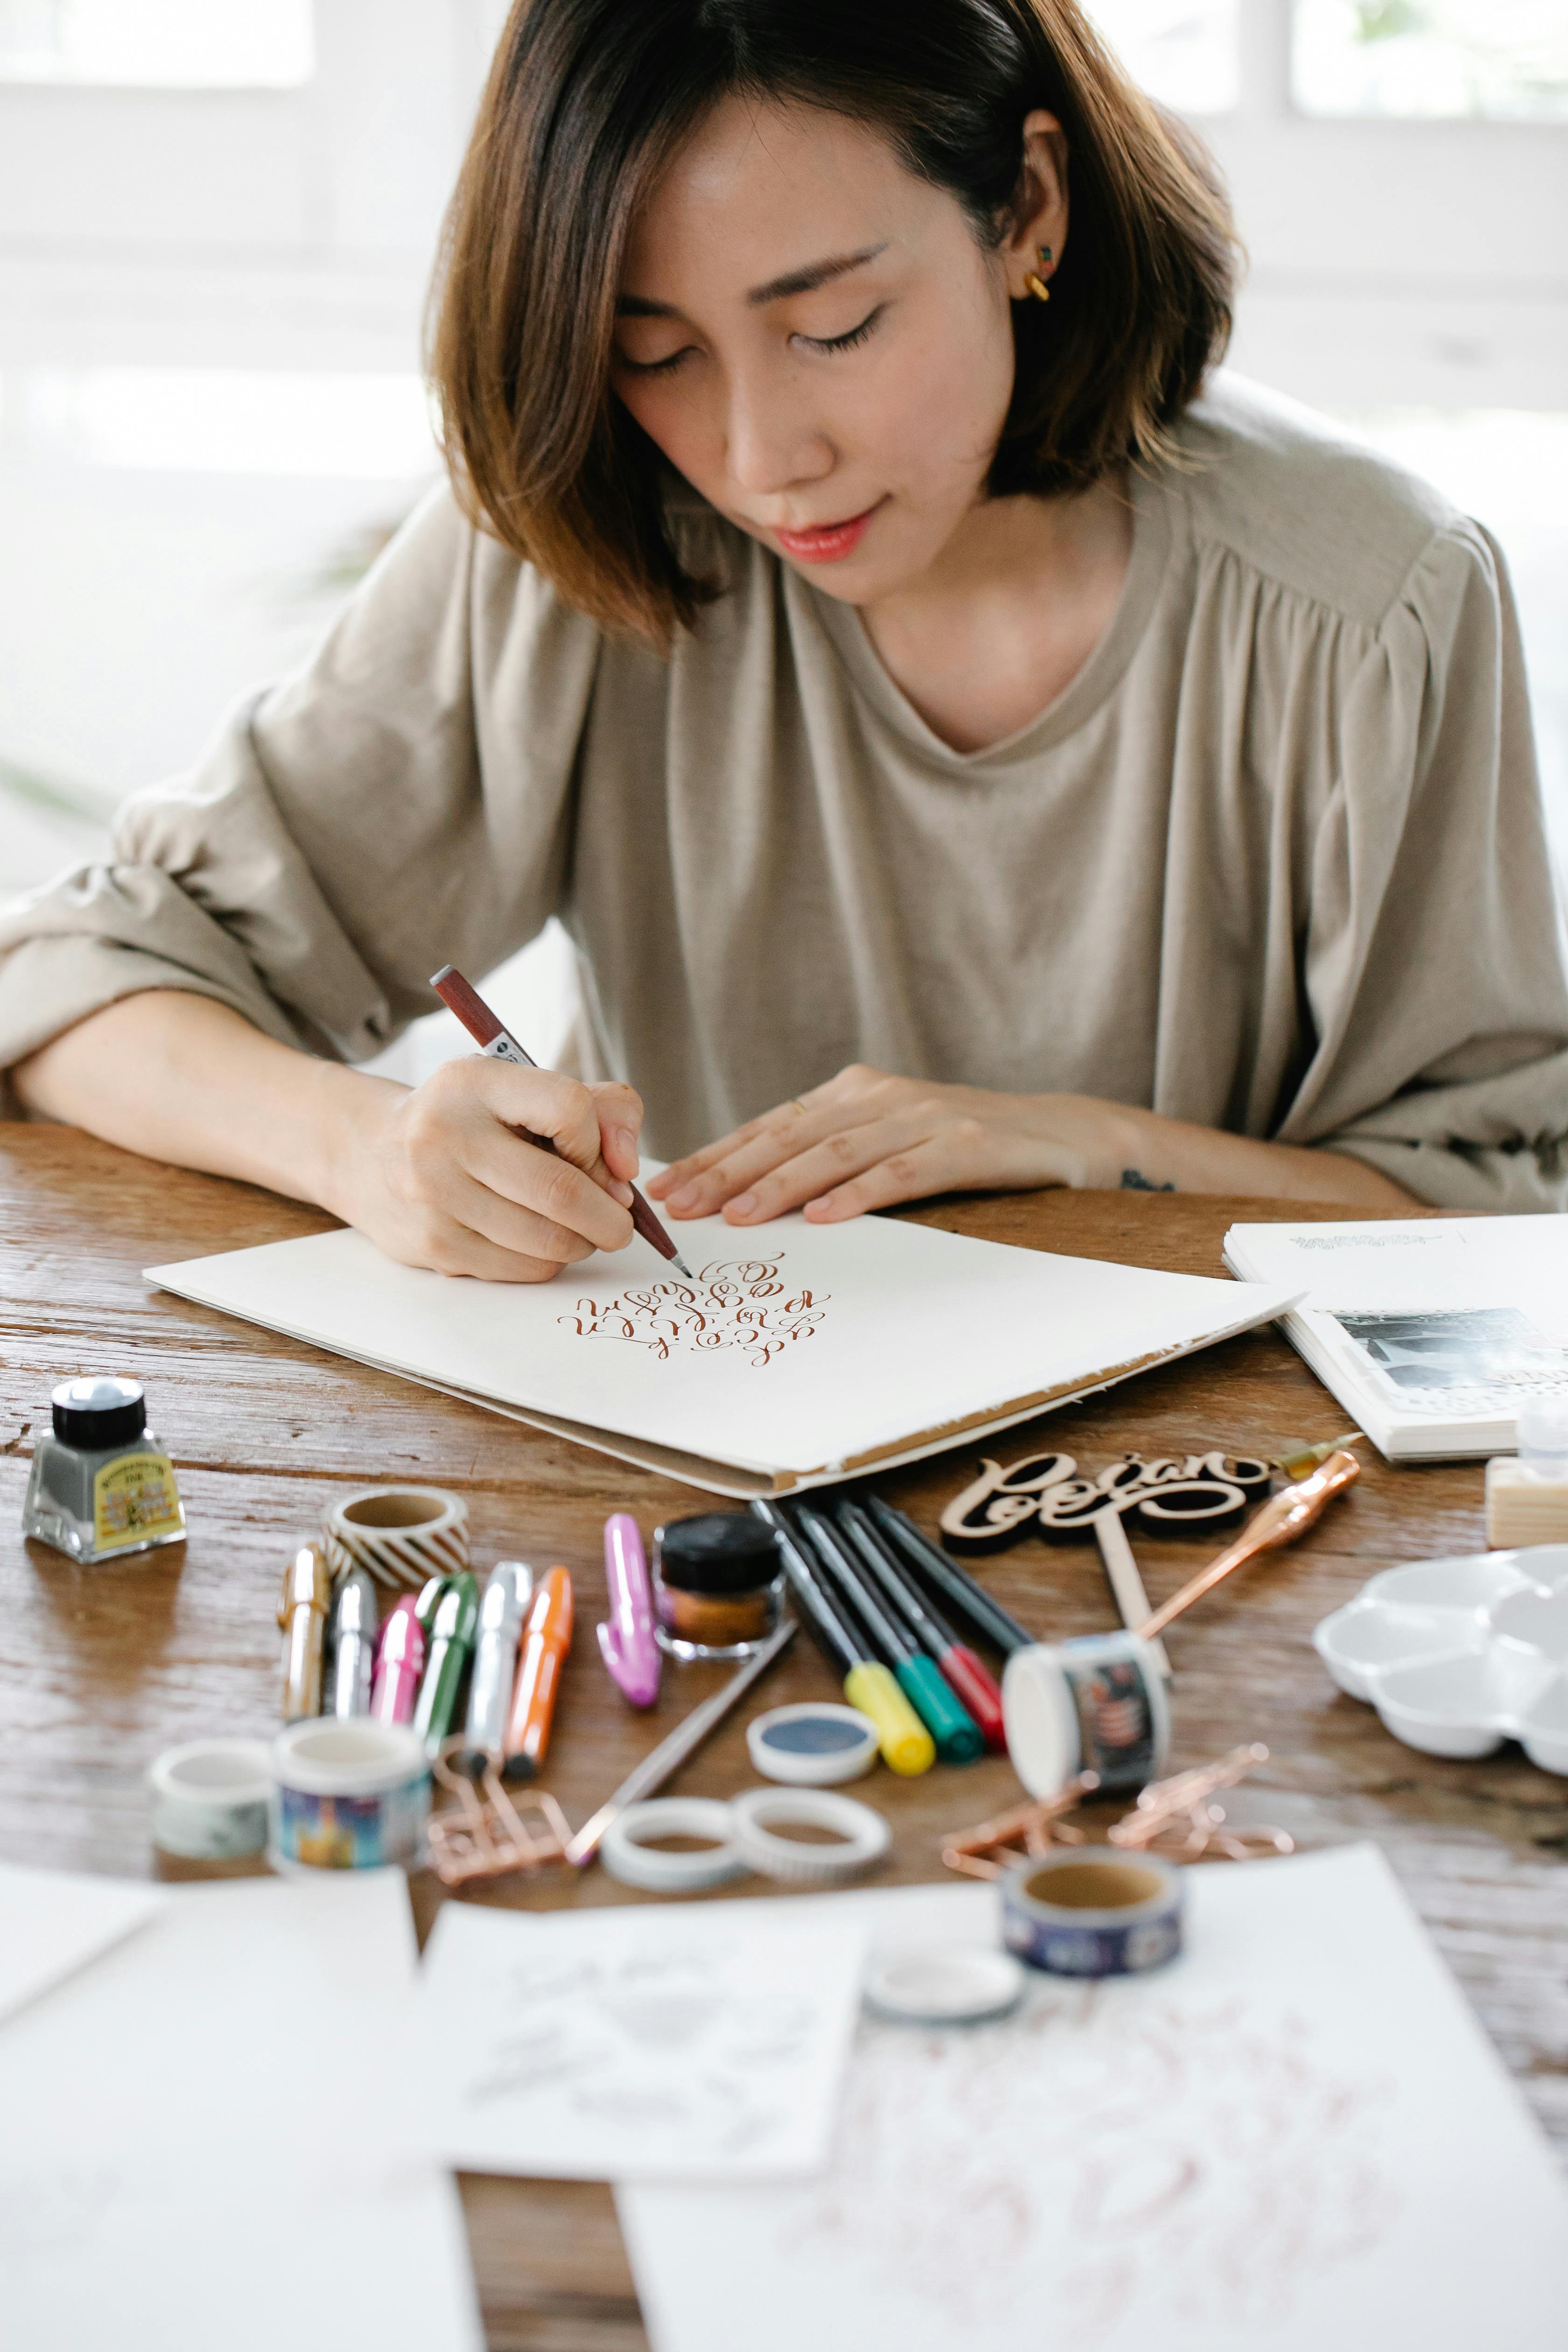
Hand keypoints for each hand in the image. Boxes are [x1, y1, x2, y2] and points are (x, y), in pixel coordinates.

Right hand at [329, 1057, 643, 1279]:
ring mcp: (434, 1195)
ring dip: (582, 1243)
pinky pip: (521, 1268)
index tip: (601, 1159)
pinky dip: (548, 1261)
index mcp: (475, 1082)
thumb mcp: (522, 1090)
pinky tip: (538, 1241)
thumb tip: (625, 1174)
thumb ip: (598, 1109)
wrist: (370, 1154)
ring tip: (579, 1230)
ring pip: (546, 1241)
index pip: (569, 1109)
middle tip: (618, 1224)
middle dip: (608, 1217)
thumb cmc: (470, 1121)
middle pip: (560, 1191)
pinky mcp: (434, 1245)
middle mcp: (445, 1135)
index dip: (600, 1143)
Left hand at [645, 1066, 1142, 1225]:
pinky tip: (822, 1218)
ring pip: (834, 1153)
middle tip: (678, 1207)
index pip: (769, 1127)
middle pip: (788, 1137)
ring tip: (733, 1217)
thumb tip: (748, 1198)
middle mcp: (881, 1097)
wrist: (1066, 1136)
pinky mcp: (964, 1146)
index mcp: (854, 1094)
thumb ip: (832, 1159)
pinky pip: (900, 1173)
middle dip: (726, 1173)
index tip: (664, 1188)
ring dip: (777, 1186)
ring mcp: (924, 1117)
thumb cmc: (966, 1149)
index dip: (714, 1157)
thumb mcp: (890, 1144)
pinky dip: (858, 1195)